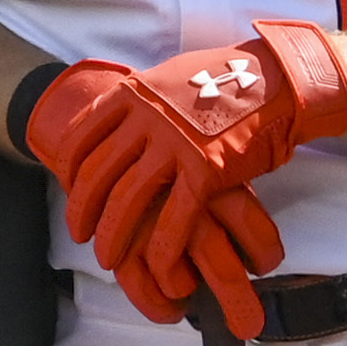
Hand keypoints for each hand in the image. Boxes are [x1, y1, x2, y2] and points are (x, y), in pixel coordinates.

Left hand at [21, 59, 277, 337]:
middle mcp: (147, 118)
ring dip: (112, 236)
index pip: (83, 138)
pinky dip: (162, 249)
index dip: (69, 171)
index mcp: (134, 94)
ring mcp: (175, 144)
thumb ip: (141, 98)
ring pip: (128, 200)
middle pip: (98, 174)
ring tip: (108, 258)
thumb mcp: (170, 77)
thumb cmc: (227, 78)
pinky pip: (174, 219)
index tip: (67, 191)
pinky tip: (158, 268)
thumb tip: (119, 108)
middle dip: (83, 210)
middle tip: (80, 234)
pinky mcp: (206, 170)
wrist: (279, 79)